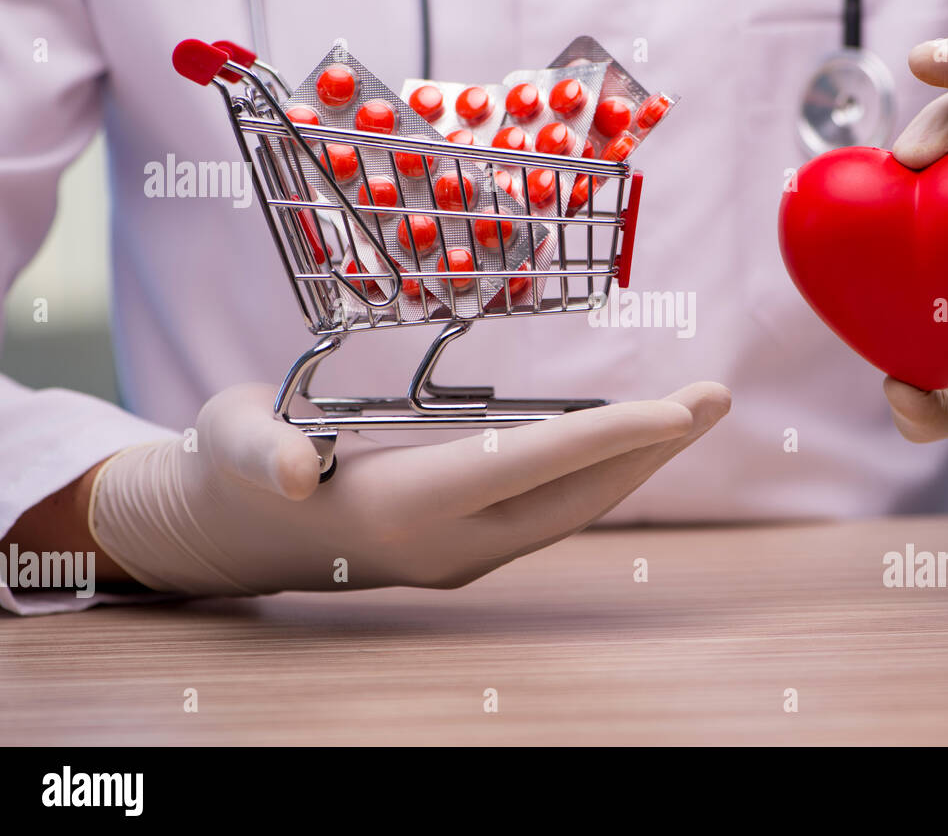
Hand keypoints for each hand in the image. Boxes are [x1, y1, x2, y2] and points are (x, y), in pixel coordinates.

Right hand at [89, 381, 729, 594]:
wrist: (231, 530)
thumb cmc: (230, 468)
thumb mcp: (230, 443)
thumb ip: (257, 449)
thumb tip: (288, 468)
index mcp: (400, 507)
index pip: (521, 467)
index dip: (600, 437)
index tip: (675, 412)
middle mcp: (446, 541)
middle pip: (571, 497)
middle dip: (649, 450)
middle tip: (717, 397)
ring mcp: (462, 551)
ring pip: (570, 509)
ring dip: (635, 463)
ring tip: (693, 412)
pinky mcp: (466, 542)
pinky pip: (551, 508)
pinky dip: (598, 470)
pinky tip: (629, 440)